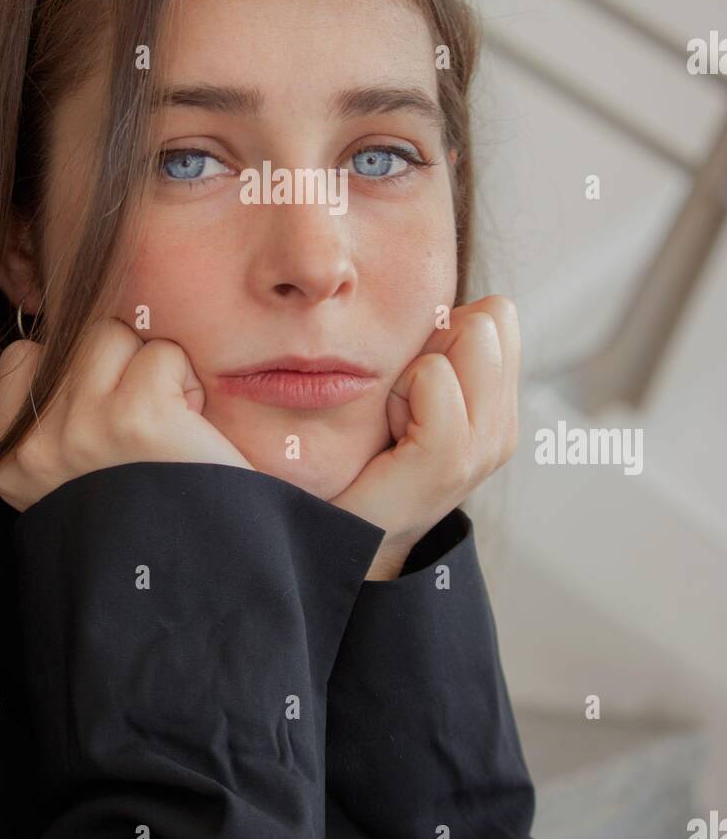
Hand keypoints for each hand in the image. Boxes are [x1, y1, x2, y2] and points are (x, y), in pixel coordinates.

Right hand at [0, 318, 254, 511]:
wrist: (197, 576)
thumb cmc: (149, 522)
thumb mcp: (76, 481)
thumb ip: (59, 423)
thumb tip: (70, 343)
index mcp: (14, 462)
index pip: (23, 359)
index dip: (74, 368)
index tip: (107, 409)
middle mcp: (38, 444)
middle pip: (76, 339)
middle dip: (120, 363)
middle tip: (146, 421)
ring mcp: (82, 427)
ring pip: (116, 335)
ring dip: (153, 367)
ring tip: (168, 422)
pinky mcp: (136, 417)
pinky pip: (165, 355)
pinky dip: (187, 384)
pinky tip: (190, 432)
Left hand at [328, 296, 520, 579]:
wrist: (338, 536)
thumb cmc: (359, 458)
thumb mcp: (404, 390)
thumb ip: (432, 346)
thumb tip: (442, 301)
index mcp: (497, 408)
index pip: (498, 314)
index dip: (448, 328)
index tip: (413, 377)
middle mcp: (501, 428)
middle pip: (489, 317)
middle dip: (434, 343)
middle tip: (401, 401)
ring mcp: (483, 449)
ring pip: (470, 337)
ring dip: (415, 367)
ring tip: (395, 418)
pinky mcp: (447, 463)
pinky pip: (435, 378)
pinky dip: (405, 390)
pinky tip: (390, 428)